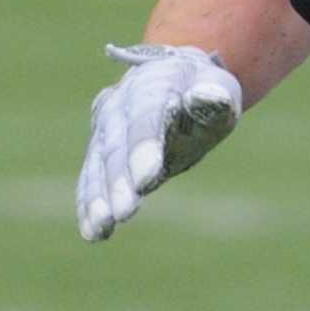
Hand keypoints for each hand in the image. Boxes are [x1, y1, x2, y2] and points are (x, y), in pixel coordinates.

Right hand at [76, 43, 243, 241]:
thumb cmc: (204, 88)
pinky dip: (90, 203)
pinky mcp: (100, 150)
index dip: (146, 147)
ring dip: (100, 196)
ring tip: (104, 226)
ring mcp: (106, 128)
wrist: (174, 78)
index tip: (149, 178)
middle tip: (125, 211)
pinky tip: (94, 232)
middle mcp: (121, 106)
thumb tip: (212, 97)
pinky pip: (92, 176)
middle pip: (117, 146)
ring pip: (99, 164)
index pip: (147, 117)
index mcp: (153, 86)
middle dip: (120, 180)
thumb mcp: (219, 86)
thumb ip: (214, 97)